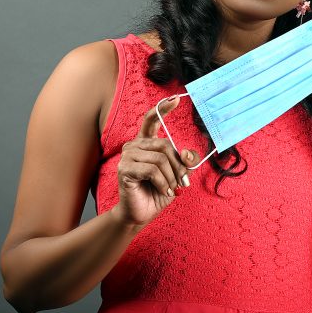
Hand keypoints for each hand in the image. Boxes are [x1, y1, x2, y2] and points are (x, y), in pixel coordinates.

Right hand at [112, 96, 198, 227]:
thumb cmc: (158, 191)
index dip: (163, 108)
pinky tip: (162, 190)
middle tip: (182, 182)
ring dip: (171, 177)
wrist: (142, 213)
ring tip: (170, 188)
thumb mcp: (177, 174)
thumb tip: (186, 153)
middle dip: (178, 166)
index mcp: (145, 142)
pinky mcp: (124, 169)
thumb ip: (184, 161)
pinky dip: (163, 183)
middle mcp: (134, 145)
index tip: (176, 99)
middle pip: (164, 145)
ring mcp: (127, 156)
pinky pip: (152, 170)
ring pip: (160, 159)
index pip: (151, 119)